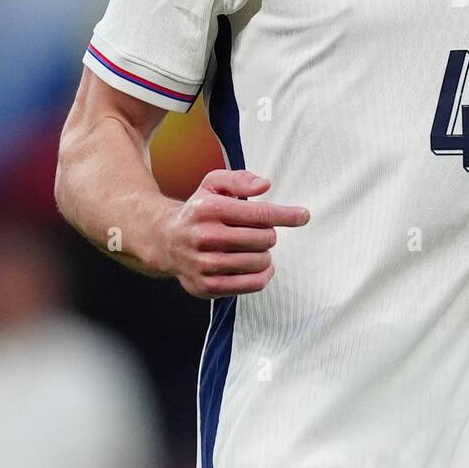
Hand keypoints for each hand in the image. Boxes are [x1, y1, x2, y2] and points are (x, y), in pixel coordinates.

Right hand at [147, 170, 309, 298]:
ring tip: (252, 248)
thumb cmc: (198, 210)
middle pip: (265, 239)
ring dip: (264, 254)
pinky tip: (259, 266)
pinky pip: (253, 284)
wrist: (164, 240)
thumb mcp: (213, 184)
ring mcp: (206, 264)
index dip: (287, 215)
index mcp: (210, 209)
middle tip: (255, 231)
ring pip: (261, 262)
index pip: (260, 214)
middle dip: (268, 233)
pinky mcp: (208, 287)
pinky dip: (263, 275)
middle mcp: (206, 237)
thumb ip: (239, 180)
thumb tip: (264, 186)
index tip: (303, 216)